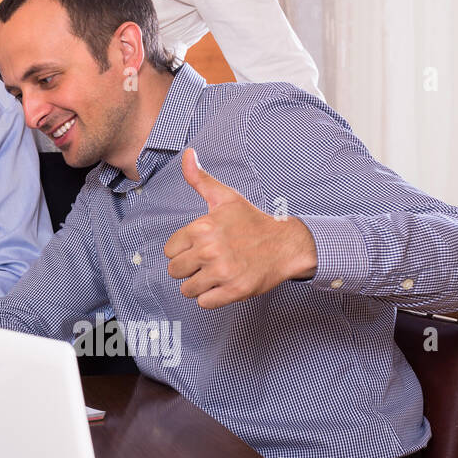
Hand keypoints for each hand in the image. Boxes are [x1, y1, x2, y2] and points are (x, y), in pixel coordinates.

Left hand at [164, 148, 317, 308]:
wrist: (287, 244)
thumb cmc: (252, 221)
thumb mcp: (225, 197)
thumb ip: (199, 179)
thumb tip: (187, 154)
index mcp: (201, 228)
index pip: (170, 251)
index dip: (183, 250)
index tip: (199, 247)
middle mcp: (209, 250)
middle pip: (175, 271)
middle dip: (188, 268)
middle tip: (208, 262)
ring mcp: (222, 272)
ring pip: (187, 289)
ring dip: (199, 285)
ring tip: (216, 273)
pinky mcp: (235, 291)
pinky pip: (204, 303)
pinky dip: (211, 298)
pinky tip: (223, 285)